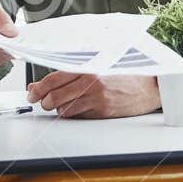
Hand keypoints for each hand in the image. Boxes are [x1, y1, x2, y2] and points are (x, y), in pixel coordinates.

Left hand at [27, 72, 159, 118]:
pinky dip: (74, 114)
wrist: (150, 85)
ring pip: (64, 109)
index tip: (32, 92)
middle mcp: (90, 81)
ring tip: (65, 104)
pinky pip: (78, 116)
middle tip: (44, 102)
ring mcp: (96, 97)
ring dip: (60, 109)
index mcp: (88, 66)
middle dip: (45, 101)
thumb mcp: (98, 65)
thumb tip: (42, 83)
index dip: (38, 88)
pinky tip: (80, 107)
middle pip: (54, 96)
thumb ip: (71, 72)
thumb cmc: (125, 73)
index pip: (53, 78)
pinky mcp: (102, 111)